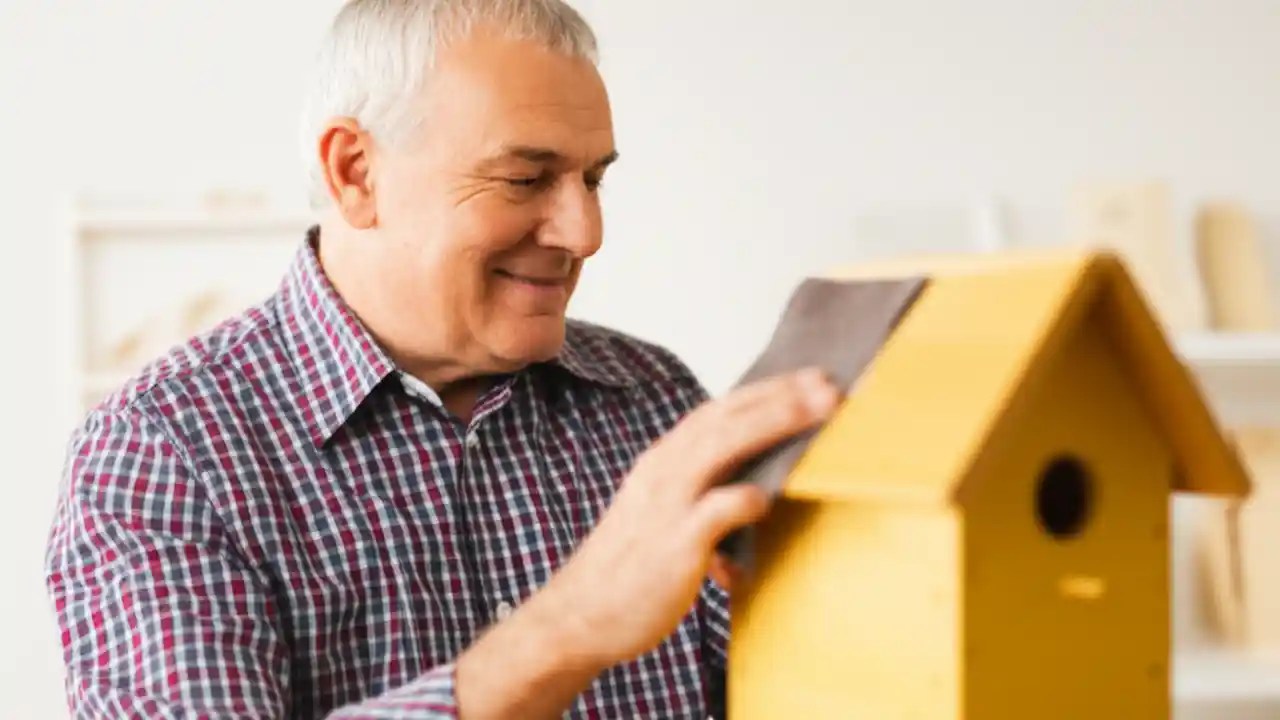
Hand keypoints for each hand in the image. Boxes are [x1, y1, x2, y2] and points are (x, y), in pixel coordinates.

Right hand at [535, 367, 841, 666]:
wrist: (581, 614)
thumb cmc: (630, 569)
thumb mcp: (663, 514)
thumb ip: (702, 493)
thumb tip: (754, 489)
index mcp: (663, 461)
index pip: (718, 413)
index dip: (764, 393)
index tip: (808, 380)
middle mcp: (664, 472)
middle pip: (726, 418)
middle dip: (779, 396)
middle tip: (828, 383)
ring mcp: (668, 504)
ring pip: (723, 447)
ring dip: (773, 422)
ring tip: (818, 409)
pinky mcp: (675, 543)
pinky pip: (715, 512)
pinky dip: (744, 500)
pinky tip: (768, 500)